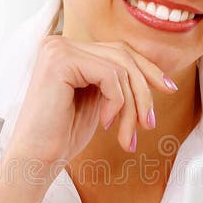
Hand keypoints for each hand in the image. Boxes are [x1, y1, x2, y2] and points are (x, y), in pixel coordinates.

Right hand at [5, 35, 176, 167]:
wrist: (34, 160)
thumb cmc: (63, 136)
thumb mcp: (97, 100)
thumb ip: (115, 80)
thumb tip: (154, 71)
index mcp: (66, 49)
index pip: (118, 50)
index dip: (147, 69)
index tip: (168, 89)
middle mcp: (59, 42)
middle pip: (123, 56)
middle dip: (143, 91)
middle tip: (149, 124)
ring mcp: (58, 48)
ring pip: (120, 68)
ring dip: (132, 105)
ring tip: (126, 135)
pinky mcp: (60, 61)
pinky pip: (110, 76)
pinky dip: (117, 103)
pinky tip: (105, 124)